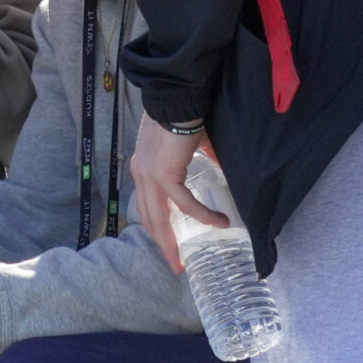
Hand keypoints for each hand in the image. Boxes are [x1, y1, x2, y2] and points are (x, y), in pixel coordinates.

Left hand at [131, 114, 226, 272]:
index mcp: (144, 168)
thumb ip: (202, 160)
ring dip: (173, 241)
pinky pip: (184, 202)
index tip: (170, 244)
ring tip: (185, 260)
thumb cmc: (186, 116)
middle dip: (163, 244)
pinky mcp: (163, 173)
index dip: (159, 227)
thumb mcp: (191, 146)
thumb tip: (222, 167)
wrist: (179, 97)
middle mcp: (141, 174)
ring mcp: (149, 175)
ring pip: (159, 217)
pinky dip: (201, 214)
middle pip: (150, 218)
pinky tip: (218, 222)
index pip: (147, 205)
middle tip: (176, 265)